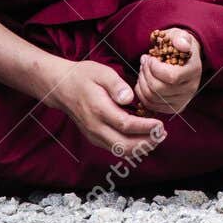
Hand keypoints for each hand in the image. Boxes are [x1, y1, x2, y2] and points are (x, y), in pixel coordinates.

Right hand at [42, 58, 162, 155]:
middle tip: (162, 134)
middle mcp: (95, 127)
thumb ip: (116, 84)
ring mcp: (93, 135)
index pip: (126, 125)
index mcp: (98, 109)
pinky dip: (131, 148)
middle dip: (147, 142)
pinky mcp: (94, 138)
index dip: (146, 128)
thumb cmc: (82, 76)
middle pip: (125, 145)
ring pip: (120, 151)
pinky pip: (115, 149)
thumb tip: (130, 97)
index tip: (160, 124)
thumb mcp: (100, 71)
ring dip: (140, 148)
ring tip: (156, 137)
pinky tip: (143, 139)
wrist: (60, 87)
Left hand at [133, 28, 202, 114]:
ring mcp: (183, 100)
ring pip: (153, 98)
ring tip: (142, 70)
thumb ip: (180, 38)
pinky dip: (142, 94)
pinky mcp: (174, 108)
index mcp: (193, 70)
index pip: (171, 77)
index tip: (150, 58)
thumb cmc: (177, 46)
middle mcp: (191, 88)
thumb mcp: (178, 36)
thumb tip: (182, 45)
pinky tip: (143, 82)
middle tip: (143, 63)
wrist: (182, 58)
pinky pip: (152, 106)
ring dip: (142, 83)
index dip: (154, 68)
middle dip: (145, 74)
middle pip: (159, 89)